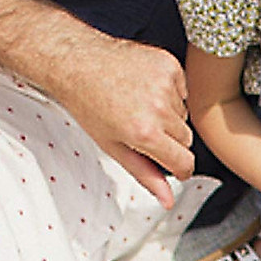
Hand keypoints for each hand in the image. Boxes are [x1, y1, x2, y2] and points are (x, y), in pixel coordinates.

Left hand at [53, 37, 194, 209]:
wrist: (74, 60)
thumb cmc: (87, 103)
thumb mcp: (114, 147)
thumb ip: (146, 175)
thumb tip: (168, 200)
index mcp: (145, 132)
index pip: (186, 162)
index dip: (179, 168)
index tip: (172, 164)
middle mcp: (158, 108)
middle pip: (186, 139)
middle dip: (169, 138)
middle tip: (141, 126)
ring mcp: (164, 83)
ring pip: (184, 114)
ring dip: (168, 113)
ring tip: (139, 103)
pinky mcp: (168, 64)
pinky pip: (182, 89)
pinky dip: (169, 90)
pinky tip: (145, 86)